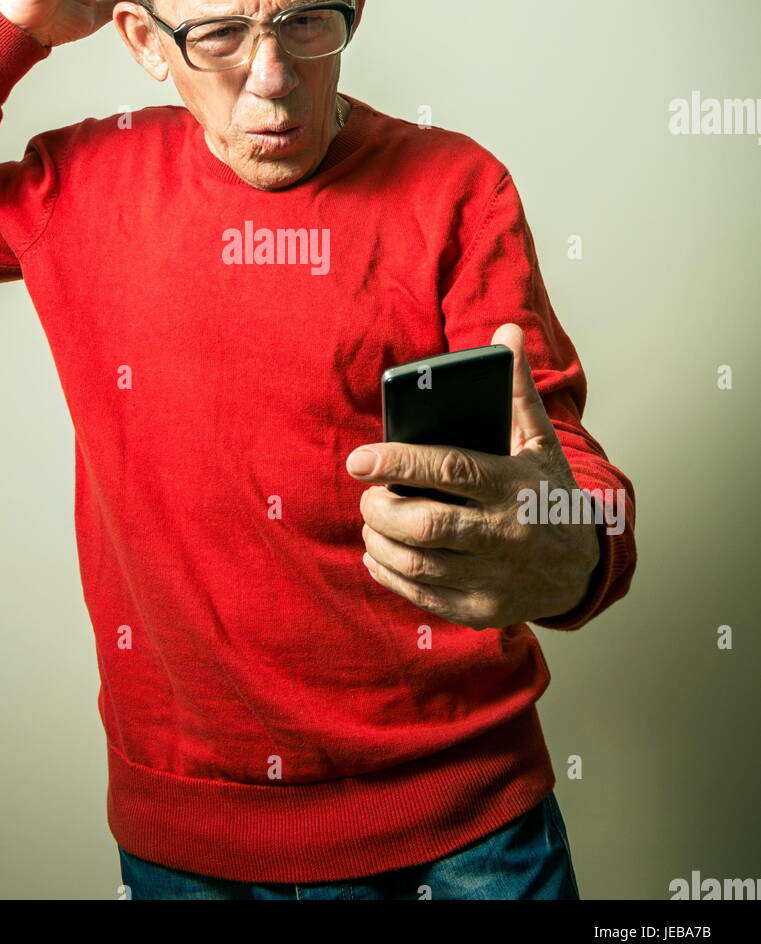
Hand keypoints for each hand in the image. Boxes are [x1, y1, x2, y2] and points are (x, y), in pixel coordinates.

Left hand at [345, 324, 601, 628]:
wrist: (583, 567)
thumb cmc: (548, 494)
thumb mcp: (540, 442)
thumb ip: (516, 391)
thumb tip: (505, 332)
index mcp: (514, 486)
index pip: (450, 470)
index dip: (399, 462)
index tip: (359, 459)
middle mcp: (505, 534)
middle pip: (426, 524)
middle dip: (381, 508)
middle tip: (368, 494)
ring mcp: (495, 578)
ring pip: (417, 564)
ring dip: (380, 540)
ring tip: (373, 520)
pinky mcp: (483, 611)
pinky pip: (422, 596)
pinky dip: (390, 574)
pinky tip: (379, 553)